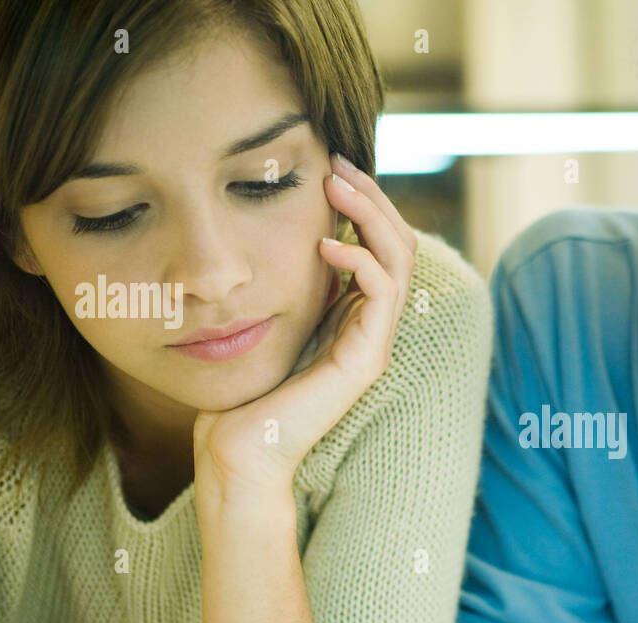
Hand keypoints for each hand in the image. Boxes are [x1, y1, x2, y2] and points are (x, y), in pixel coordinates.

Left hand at [192, 153, 417, 501]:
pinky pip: (384, 292)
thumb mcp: (267, 315)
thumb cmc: (241, 387)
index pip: (381, 244)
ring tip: (335, 187)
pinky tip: (326, 243)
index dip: (364, 202)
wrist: (238, 445)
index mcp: (354, 315)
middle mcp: (372, 326)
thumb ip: (287, 282)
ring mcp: (373, 342)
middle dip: (372, 197)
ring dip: (371, 215)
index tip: (329, 166)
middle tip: (337, 163)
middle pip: (399, 243)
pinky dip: (361, 258)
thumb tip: (283, 232)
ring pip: (399, 259)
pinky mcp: (365, 358)